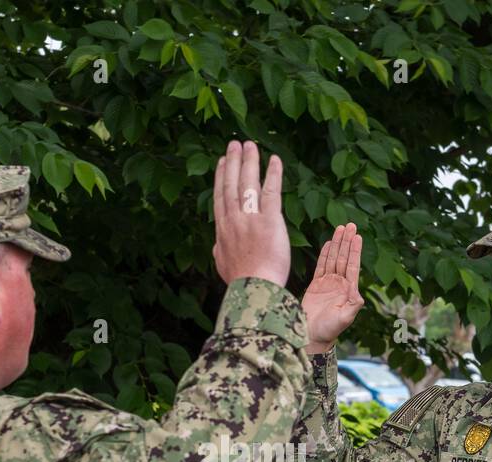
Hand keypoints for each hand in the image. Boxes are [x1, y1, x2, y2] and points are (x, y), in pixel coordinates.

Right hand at [211, 139, 289, 287]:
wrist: (254, 288)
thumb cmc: (241, 280)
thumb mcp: (222, 265)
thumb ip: (220, 251)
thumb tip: (217, 245)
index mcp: (222, 230)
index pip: (220, 197)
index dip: (221, 177)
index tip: (222, 162)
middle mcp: (234, 219)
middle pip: (231, 184)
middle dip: (233, 162)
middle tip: (234, 144)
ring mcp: (250, 218)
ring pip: (248, 183)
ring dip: (249, 161)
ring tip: (249, 144)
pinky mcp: (269, 220)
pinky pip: (271, 191)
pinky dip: (272, 174)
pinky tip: (274, 159)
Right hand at [301, 223, 362, 353]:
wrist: (312, 336)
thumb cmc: (329, 330)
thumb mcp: (344, 318)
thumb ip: (352, 305)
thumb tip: (358, 293)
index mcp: (348, 290)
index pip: (353, 266)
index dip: (355, 251)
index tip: (357, 236)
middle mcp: (340, 284)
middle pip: (344, 258)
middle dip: (347, 242)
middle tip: (350, 225)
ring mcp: (328, 284)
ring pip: (333, 259)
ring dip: (337, 244)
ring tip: (341, 228)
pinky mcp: (316, 286)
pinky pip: (321, 266)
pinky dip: (325, 254)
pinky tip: (328, 243)